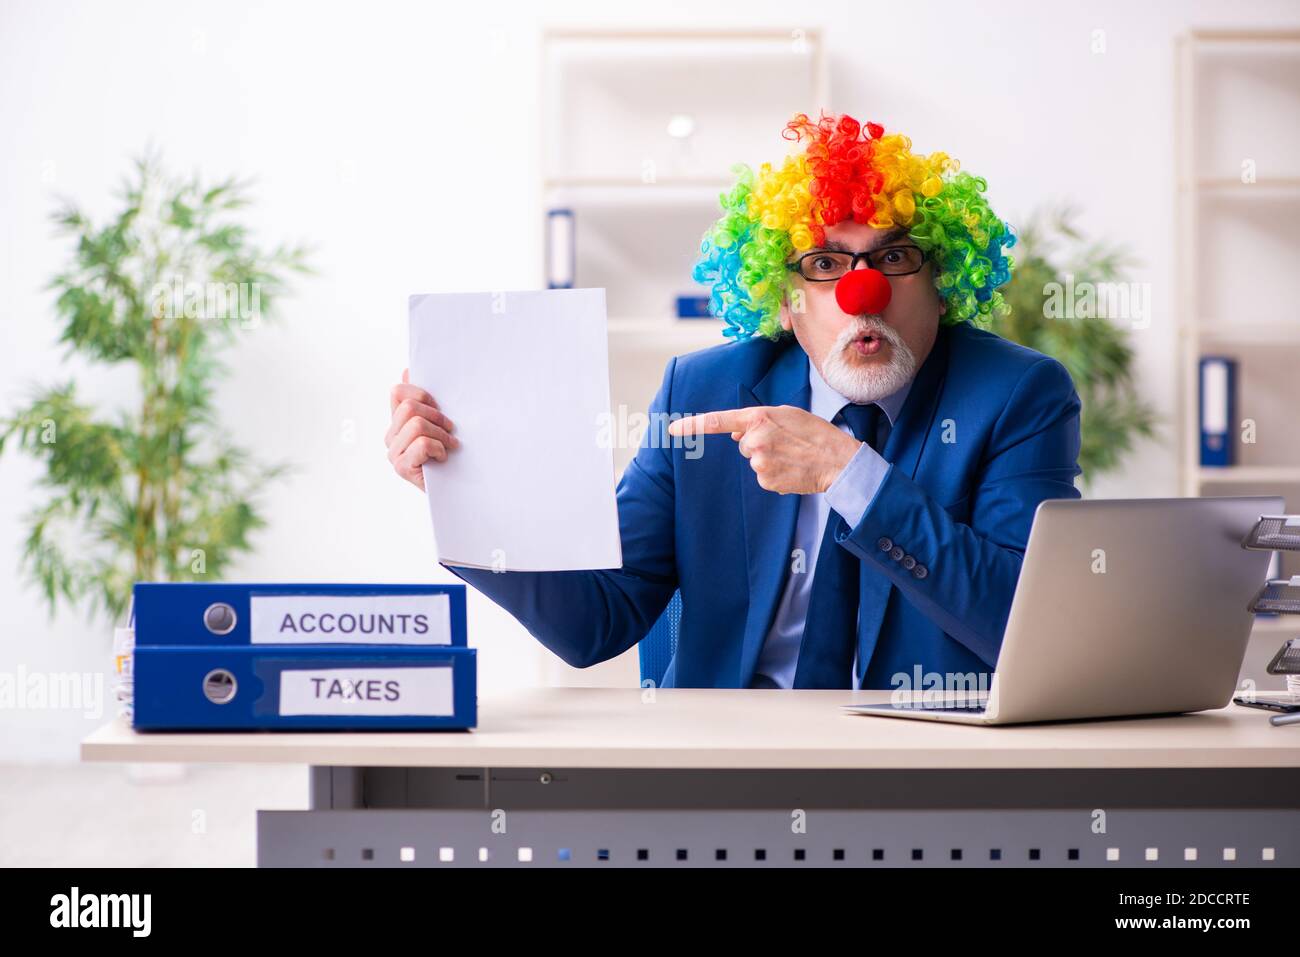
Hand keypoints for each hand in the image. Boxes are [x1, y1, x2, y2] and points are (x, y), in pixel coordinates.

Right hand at [386, 369, 458, 490]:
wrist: (457, 489)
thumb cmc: (449, 454)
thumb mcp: (439, 422)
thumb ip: (424, 401)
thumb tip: (407, 371)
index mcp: (396, 422)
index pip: (398, 392)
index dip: (422, 394)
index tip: (439, 406)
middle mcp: (391, 436)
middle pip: (409, 408)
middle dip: (436, 416)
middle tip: (450, 429)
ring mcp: (394, 453)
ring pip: (416, 425)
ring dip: (441, 435)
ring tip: (450, 445)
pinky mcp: (402, 467)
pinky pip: (422, 444)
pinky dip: (439, 449)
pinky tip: (443, 458)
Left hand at [667, 404, 861, 494]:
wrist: (837, 461)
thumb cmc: (815, 433)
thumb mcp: (788, 414)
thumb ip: (758, 420)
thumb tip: (736, 434)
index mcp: (759, 418)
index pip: (718, 421)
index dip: (692, 425)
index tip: (672, 429)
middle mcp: (755, 440)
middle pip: (743, 444)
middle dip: (759, 443)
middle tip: (785, 442)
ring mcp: (759, 463)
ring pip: (753, 460)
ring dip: (768, 458)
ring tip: (792, 455)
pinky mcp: (766, 481)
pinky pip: (762, 476)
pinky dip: (775, 473)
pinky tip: (792, 468)